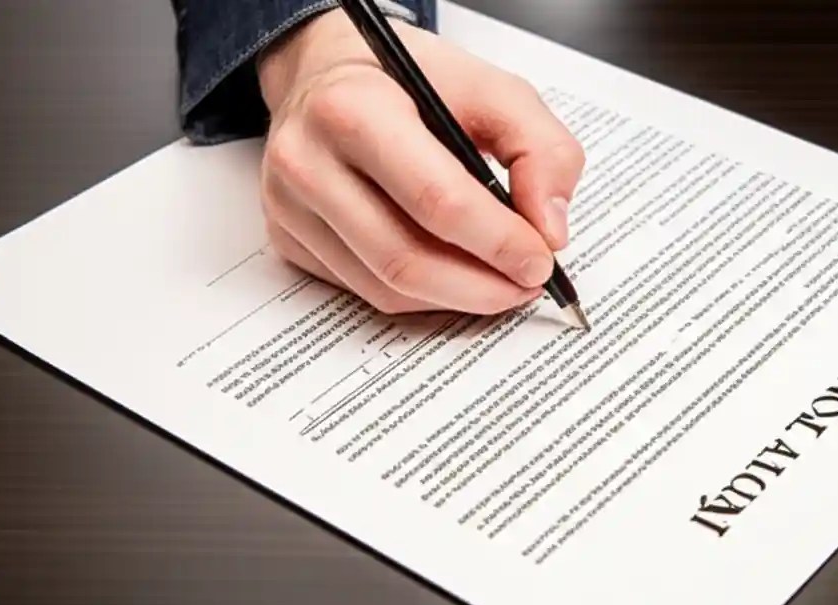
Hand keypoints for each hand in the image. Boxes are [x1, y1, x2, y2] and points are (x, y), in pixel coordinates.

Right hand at [256, 10, 583, 313]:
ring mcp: (289, 207)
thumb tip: (549, 231)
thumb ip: (541, 149)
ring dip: (457, 299)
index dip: (498, 242)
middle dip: (482, 286)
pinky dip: (422, 297)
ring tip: (501, 284)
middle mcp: (307, 160)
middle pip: (405, 258)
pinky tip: (455, 276)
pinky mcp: (288, 239)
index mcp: (354, 108)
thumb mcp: (491, 88)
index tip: (541, 261)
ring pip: (386, 288)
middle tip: (528, 285)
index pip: (435, 199)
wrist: (327, 73)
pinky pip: (365, 292)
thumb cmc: (409, 80)